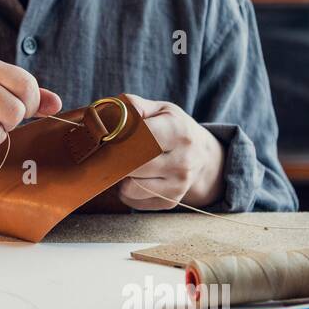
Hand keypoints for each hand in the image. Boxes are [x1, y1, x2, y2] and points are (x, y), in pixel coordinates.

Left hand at [116, 93, 224, 209]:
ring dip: (119, 177)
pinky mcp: (170, 201)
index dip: (118, 140)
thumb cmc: (173, 128)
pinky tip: (133, 177)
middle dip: (114, 160)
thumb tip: (108, 115)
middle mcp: (182, 161)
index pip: (140, 139)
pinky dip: (126, 191)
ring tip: (123, 164)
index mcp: (178, 131)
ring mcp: (178, 185)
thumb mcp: (160, 109)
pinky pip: (134, 200)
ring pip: (131, 187)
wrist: (202, 155)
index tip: (107, 139)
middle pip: (133, 166)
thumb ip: (133, 107)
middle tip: (107, 153)